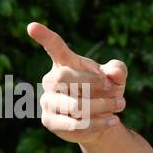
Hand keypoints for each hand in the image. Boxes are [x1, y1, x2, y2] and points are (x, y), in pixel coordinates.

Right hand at [27, 22, 127, 143]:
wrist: (103, 119)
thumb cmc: (106, 92)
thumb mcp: (116, 79)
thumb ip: (117, 71)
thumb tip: (115, 73)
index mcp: (65, 63)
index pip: (54, 47)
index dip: (44, 37)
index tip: (32, 27)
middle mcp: (51, 80)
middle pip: (66, 78)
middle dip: (95, 86)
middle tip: (115, 91)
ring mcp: (47, 101)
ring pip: (74, 105)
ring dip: (101, 106)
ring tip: (119, 105)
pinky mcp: (50, 122)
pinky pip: (75, 125)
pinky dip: (98, 124)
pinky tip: (112, 121)